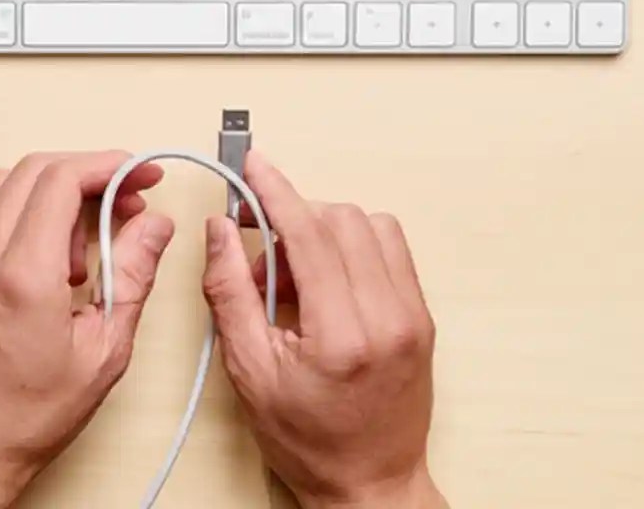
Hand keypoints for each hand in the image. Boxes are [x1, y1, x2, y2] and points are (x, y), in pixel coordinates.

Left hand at [0, 152, 175, 508]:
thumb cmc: (26, 418)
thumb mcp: (103, 352)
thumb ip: (133, 275)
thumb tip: (155, 225)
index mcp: (21, 277)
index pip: (63, 179)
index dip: (110, 166)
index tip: (139, 174)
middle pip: (34, 171)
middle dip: (87, 174)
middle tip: (124, 202)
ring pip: (0, 184)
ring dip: (48, 193)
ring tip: (77, 247)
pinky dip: (11, 210)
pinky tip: (35, 250)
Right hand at [203, 153, 445, 508]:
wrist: (369, 485)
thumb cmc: (309, 442)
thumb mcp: (249, 372)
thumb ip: (230, 293)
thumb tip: (220, 232)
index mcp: (343, 334)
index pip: (310, 233)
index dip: (275, 192)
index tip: (253, 167)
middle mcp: (390, 317)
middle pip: (341, 220)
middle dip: (293, 220)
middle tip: (257, 253)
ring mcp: (414, 316)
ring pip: (371, 227)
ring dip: (325, 233)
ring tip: (293, 277)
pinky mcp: (423, 318)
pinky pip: (391, 251)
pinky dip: (353, 249)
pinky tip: (326, 283)